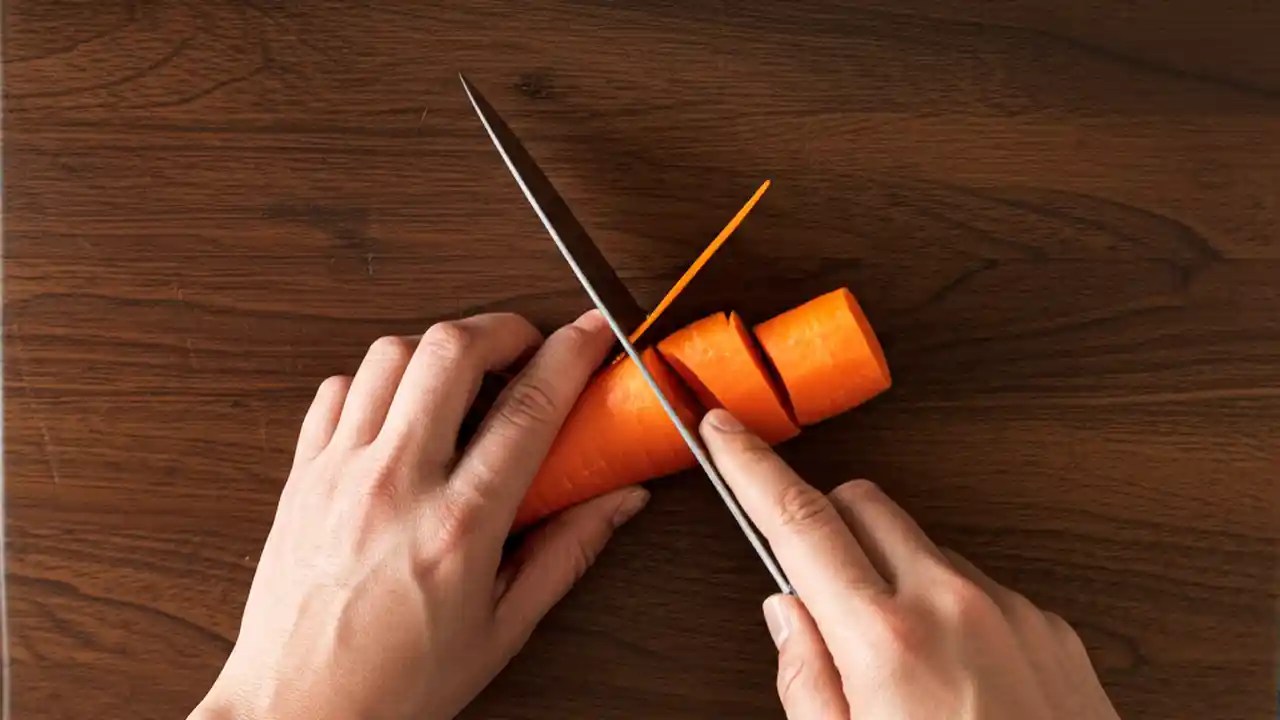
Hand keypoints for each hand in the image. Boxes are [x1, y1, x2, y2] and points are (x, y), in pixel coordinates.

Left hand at [191, 311, 648, 719]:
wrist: (294, 715)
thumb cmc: (394, 685)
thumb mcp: (502, 628)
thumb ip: (566, 551)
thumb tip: (619, 500)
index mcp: (458, 527)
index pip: (528, 408)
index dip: (571, 354)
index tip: (591, 335)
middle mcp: (395, 485)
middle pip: (450, 350)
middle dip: (501, 327)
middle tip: (525, 344)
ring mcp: (341, 473)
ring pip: (389, 354)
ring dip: (438, 348)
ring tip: (464, 375)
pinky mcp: (302, 476)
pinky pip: (336, 390)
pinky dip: (375, 381)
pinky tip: (399, 409)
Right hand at [700, 410, 1120, 719]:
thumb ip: (805, 680)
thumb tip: (787, 612)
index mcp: (886, 640)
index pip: (799, 523)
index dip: (751, 468)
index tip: (725, 432)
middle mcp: (952, 604)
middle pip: (864, 503)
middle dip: (826, 523)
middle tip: (817, 586)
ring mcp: (1010, 610)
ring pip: (922, 547)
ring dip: (892, 577)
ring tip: (901, 667)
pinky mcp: (1052, 627)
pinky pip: (977, 587)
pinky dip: (948, 610)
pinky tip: (957, 680)